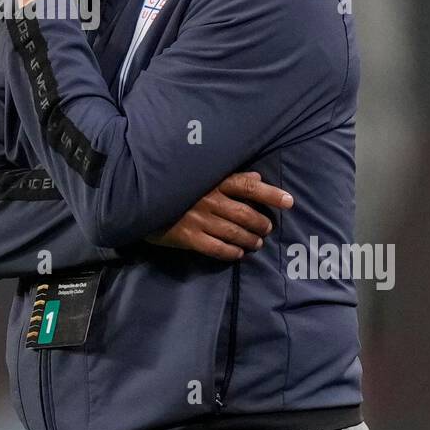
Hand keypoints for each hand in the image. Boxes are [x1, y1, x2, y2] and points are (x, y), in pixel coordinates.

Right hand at [144, 172, 292, 261]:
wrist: (140, 201)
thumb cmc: (175, 186)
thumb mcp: (200, 176)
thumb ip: (230, 177)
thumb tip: (257, 179)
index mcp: (214, 182)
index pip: (249, 187)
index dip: (271, 194)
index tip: (289, 202)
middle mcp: (210, 200)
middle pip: (246, 214)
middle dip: (261, 223)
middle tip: (267, 229)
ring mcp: (199, 219)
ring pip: (234, 233)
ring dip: (250, 240)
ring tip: (256, 243)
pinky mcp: (188, 237)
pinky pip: (217, 249)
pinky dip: (231, 252)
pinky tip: (238, 254)